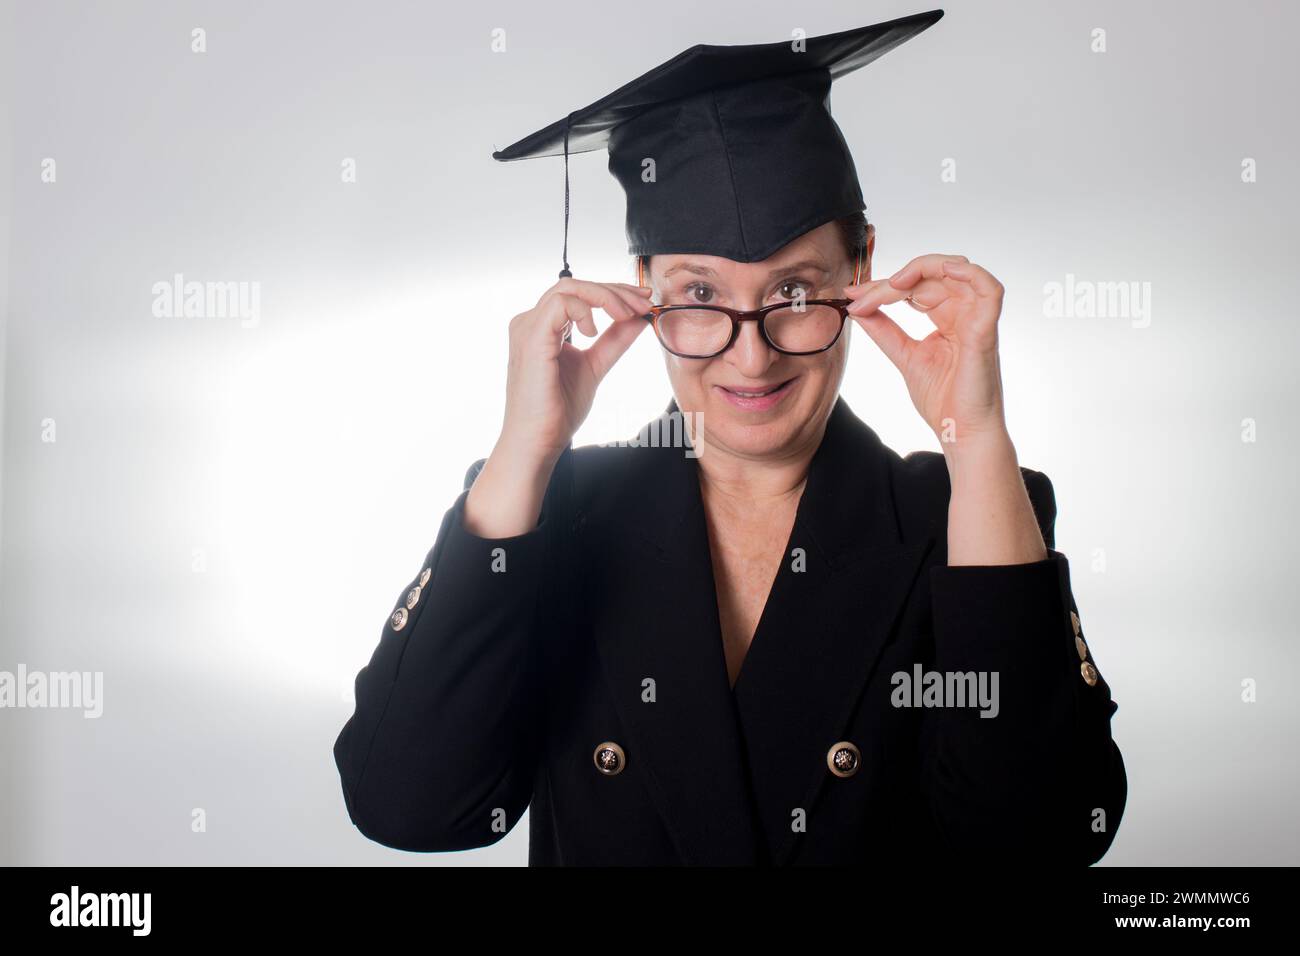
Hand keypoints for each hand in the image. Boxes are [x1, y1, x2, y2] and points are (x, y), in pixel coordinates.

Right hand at [500, 277, 650, 465]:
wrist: (539, 441)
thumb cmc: (557, 411)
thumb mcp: (595, 366)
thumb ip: (614, 342)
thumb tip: (639, 320)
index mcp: (542, 328)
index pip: (578, 294)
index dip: (613, 292)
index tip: (642, 302)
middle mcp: (530, 322)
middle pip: (575, 285)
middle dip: (615, 290)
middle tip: (643, 304)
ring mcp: (528, 328)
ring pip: (569, 287)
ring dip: (605, 296)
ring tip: (625, 315)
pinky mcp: (532, 338)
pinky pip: (561, 303)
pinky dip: (587, 309)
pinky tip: (595, 332)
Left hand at [844, 255, 1007, 447]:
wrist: (959, 433)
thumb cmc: (943, 400)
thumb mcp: (904, 356)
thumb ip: (884, 331)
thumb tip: (858, 308)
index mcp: (948, 319)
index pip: (917, 287)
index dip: (884, 286)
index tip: (852, 294)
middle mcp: (965, 314)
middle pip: (933, 275)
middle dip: (894, 281)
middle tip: (863, 296)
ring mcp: (977, 321)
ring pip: (960, 271)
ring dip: (925, 268)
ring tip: (895, 283)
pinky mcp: (986, 332)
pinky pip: (990, 290)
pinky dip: (970, 273)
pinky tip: (944, 270)